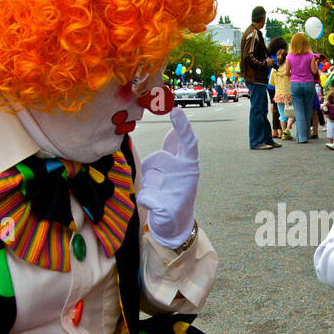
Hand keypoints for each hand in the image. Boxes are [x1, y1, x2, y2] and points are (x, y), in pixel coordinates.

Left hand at [137, 107, 199, 247]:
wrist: (176, 223)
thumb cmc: (175, 190)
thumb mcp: (176, 168)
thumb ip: (174, 149)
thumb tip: (172, 130)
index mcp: (189, 163)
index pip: (188, 142)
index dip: (183, 126)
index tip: (176, 111)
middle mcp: (187, 175)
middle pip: (155, 158)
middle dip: (151, 167)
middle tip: (162, 181)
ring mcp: (179, 191)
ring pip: (148, 178)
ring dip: (149, 185)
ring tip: (161, 194)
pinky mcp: (168, 208)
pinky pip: (145, 196)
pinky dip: (146, 201)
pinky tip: (157, 207)